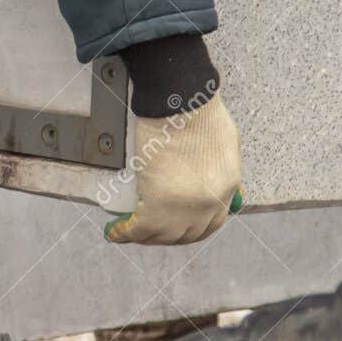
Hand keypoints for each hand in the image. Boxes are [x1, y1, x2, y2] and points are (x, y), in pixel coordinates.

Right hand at [104, 94, 243, 245]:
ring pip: (161, 236)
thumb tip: (210, 182)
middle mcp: (208, 204)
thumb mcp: (226, 143)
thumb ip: (222, 168)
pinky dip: (124, 232)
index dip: (190, 229)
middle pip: (185, 234)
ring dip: (144, 237)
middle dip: (165, 236)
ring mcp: (184, 207)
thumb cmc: (199, 112)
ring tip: (129, 231)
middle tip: (148, 231)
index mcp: (226, 189)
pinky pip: (138, 228)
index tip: (175, 228)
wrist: (181, 102)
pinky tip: (115, 231)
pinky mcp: (158, 203)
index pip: (210, 224)